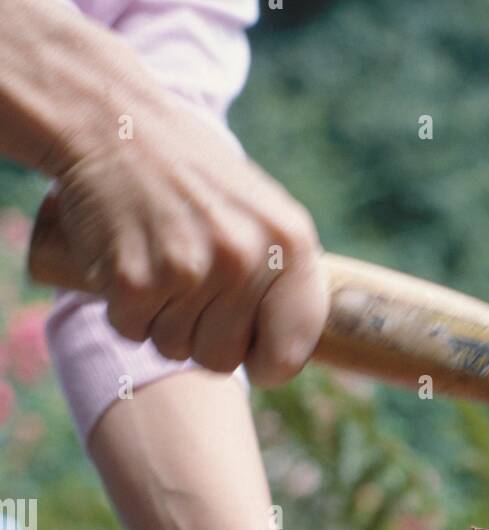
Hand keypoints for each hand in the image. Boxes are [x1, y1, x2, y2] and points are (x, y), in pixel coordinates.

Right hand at [44, 91, 326, 382]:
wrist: (111, 119)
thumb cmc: (190, 173)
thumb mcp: (260, 211)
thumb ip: (280, 277)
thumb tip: (287, 357)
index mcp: (289, 242)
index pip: (289, 352)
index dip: (266, 362)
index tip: (250, 350)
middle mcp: (245, 256)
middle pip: (223, 360)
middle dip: (198, 335)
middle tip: (183, 279)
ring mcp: (189, 268)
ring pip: (174, 349)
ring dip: (159, 318)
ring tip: (156, 257)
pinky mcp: (134, 280)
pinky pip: (132, 330)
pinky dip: (122, 306)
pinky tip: (125, 257)